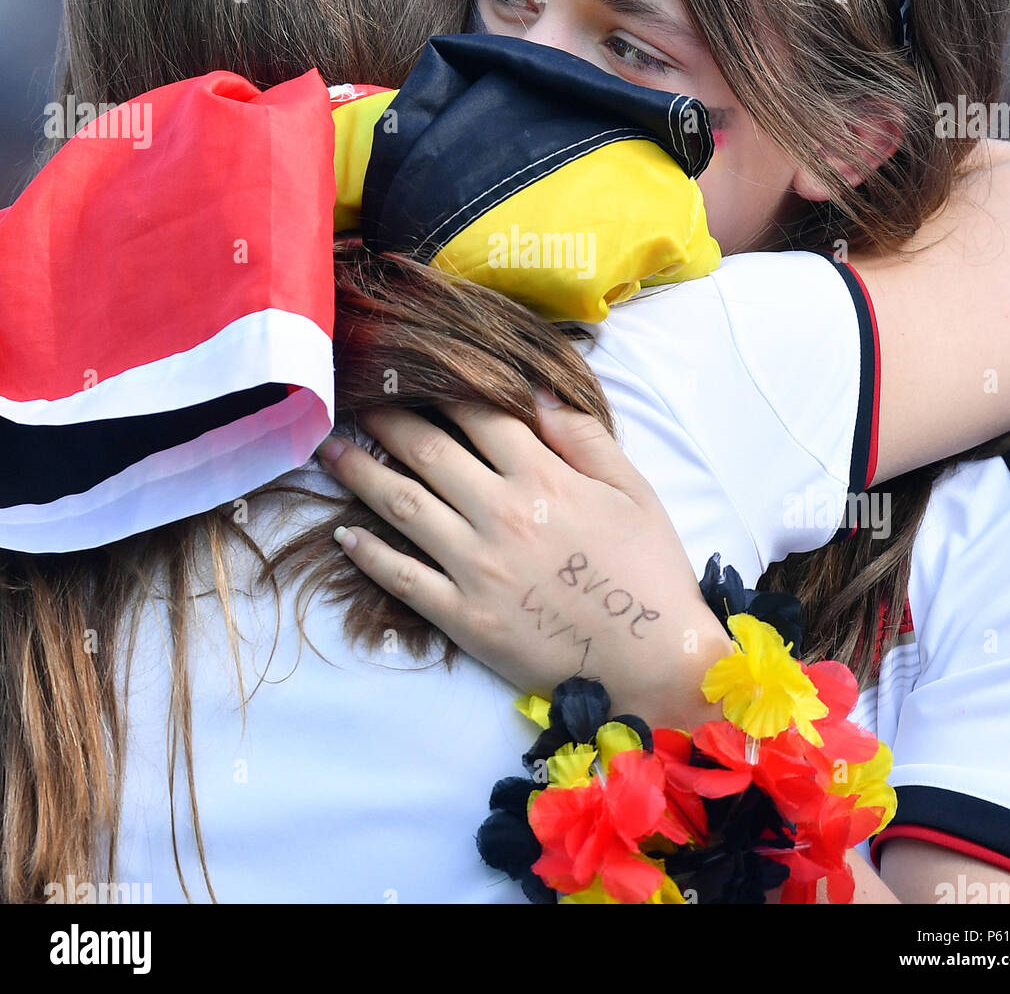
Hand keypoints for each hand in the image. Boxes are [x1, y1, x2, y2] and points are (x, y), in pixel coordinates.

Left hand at [318, 396, 731, 727]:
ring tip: (331, 450)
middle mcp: (499, 514)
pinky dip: (368, 554)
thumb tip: (536, 391)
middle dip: (387, 419)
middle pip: (428, 451)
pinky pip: (402, 579)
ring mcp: (475, 567)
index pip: (479, 416)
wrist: (653, 662)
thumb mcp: (632, 490)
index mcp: (543, 478)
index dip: (443, 389)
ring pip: (403, 505)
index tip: (414, 373)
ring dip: (360, 472)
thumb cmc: (649, 570)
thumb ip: (582, 437)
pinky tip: (344, 533)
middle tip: (357, 400)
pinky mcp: (463, 617)